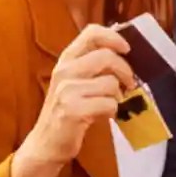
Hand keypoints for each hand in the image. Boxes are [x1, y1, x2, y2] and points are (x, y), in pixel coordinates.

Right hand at [24, 24, 136, 164]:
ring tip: (110, 103)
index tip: (127, 49)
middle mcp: (64, 71)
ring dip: (118, 96)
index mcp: (66, 59)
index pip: (92, 33)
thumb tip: (123, 51)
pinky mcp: (73, 110)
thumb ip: (93, 65)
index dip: (114, 37)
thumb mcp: (75, 81)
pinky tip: (104, 115)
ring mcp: (67, 90)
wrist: (46, 143)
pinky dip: (113, 111)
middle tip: (129, 84)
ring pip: (111, 82)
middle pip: (106, 56)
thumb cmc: (67, 110)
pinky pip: (109, 104)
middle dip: (125, 71)